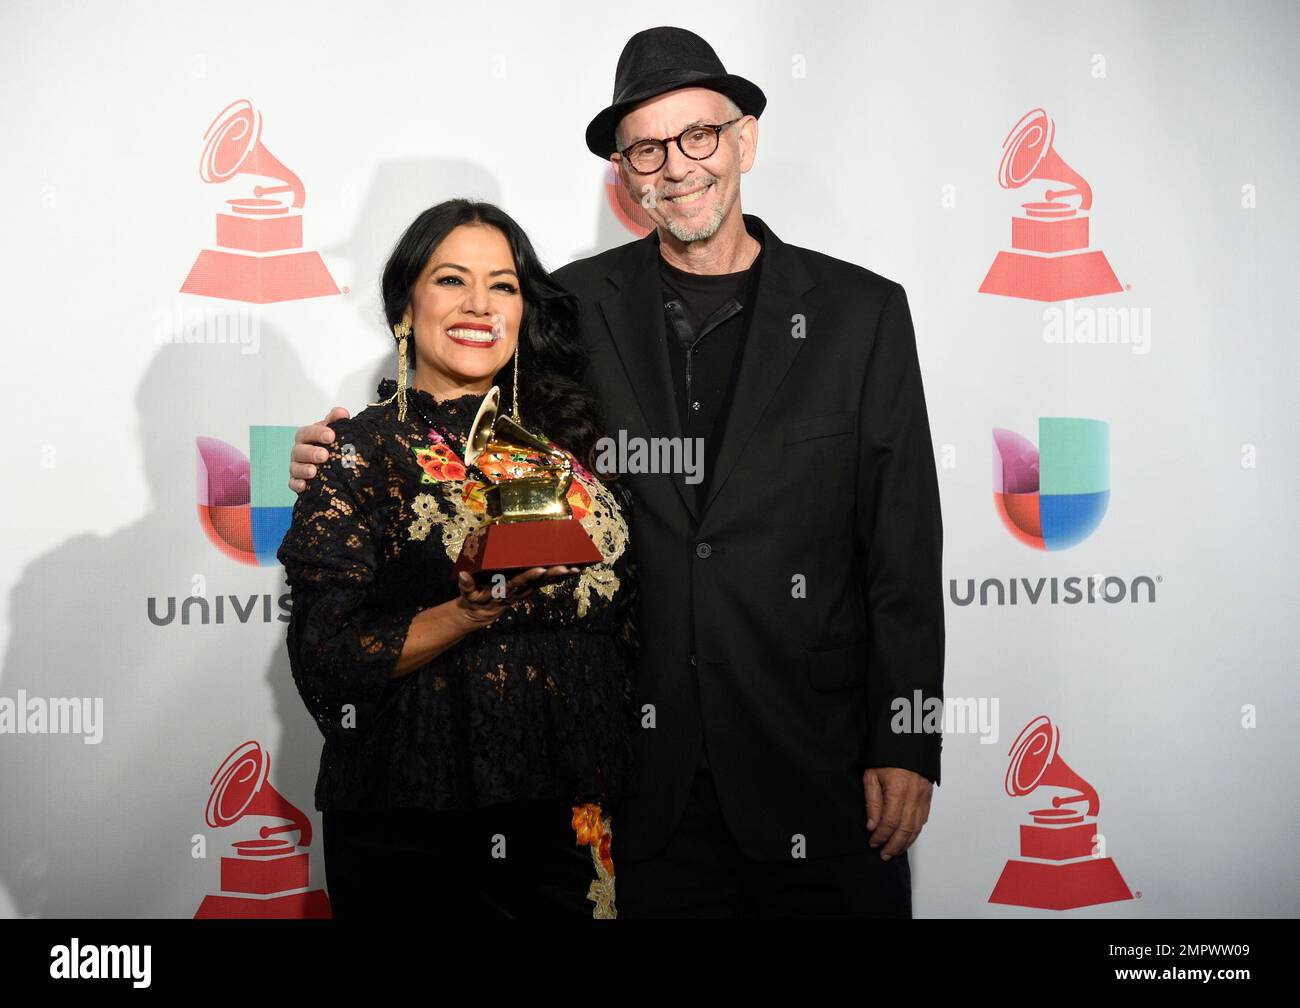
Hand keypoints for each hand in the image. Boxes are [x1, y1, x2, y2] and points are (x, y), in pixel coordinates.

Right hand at [288, 407, 350, 492]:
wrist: (332, 464)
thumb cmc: (330, 445)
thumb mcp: (335, 431)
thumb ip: (337, 420)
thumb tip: (342, 413)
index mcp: (307, 436)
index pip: (308, 432)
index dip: (318, 433)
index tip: (331, 436)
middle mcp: (299, 450)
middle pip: (299, 450)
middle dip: (311, 452)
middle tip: (324, 455)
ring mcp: (297, 466)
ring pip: (295, 467)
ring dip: (303, 469)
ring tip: (314, 471)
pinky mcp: (297, 481)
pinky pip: (293, 483)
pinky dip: (297, 484)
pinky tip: (304, 486)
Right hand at [454, 566, 580, 628]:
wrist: (483, 612)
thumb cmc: (475, 600)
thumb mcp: (468, 595)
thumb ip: (466, 586)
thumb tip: (462, 576)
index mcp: (504, 590)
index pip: (518, 583)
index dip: (529, 577)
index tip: (540, 570)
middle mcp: (519, 590)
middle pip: (537, 582)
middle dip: (552, 576)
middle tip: (567, 569)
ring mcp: (526, 589)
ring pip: (546, 582)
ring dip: (561, 576)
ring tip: (577, 569)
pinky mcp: (530, 587)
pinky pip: (547, 581)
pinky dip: (561, 576)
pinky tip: (575, 570)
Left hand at [864, 766, 932, 860]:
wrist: (907, 742)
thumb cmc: (886, 758)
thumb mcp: (872, 776)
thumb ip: (872, 802)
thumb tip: (872, 826)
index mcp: (898, 790)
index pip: (890, 822)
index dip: (881, 836)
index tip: (873, 843)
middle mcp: (913, 797)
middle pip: (905, 830)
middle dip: (894, 845)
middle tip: (884, 855)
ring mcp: (923, 798)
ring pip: (916, 828)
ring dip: (905, 843)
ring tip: (894, 851)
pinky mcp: (928, 797)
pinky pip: (923, 820)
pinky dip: (915, 833)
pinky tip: (907, 838)